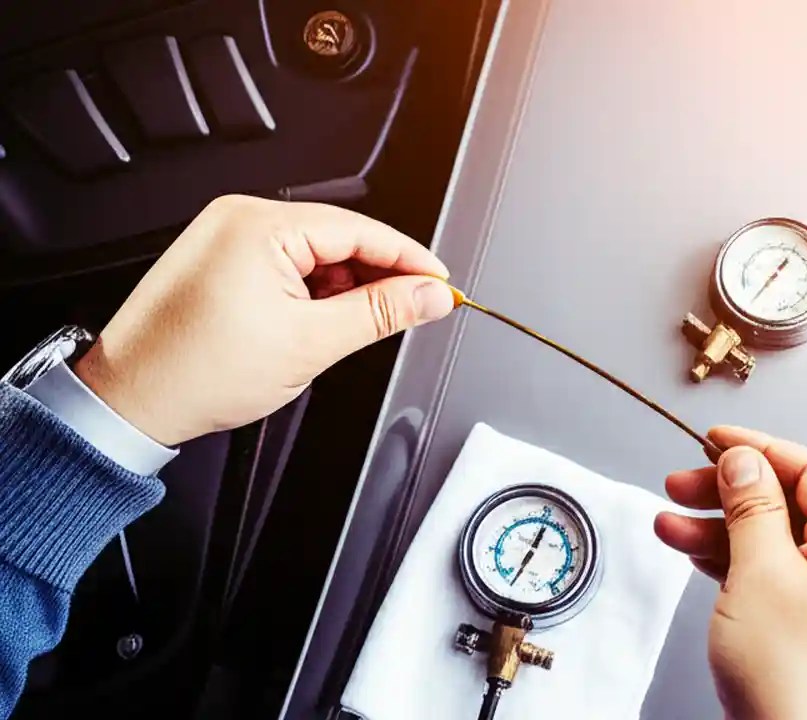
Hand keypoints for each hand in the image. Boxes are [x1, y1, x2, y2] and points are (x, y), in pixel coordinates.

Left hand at [75, 195, 455, 445]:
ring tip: (356, 329)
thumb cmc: (196, 371)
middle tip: (414, 310)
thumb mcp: (311, 343)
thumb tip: (429, 296)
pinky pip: (286, 264)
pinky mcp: (220, 260)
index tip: (441, 284)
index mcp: (259, 225)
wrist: (131, 400)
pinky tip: (323, 323)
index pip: (360, 230)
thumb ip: (381, 313)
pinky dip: (313, 292)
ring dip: (345, 288)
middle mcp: (240, 219)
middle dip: (379, 277)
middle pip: (339, 238)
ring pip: (315, 254)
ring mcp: (226, 238)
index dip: (410, 260)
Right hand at [654, 426, 806, 719]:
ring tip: (669, 524)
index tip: (713, 440)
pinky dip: (735, 563)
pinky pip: (776, 575)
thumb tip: (743, 459)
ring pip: (776, 541)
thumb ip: (751, 505)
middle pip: (791, 504)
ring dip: (720, 529)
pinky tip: (694, 554)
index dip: (756, 449)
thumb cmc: (793, 679)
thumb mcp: (760, 571)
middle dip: (728, 493)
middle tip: (681, 484)